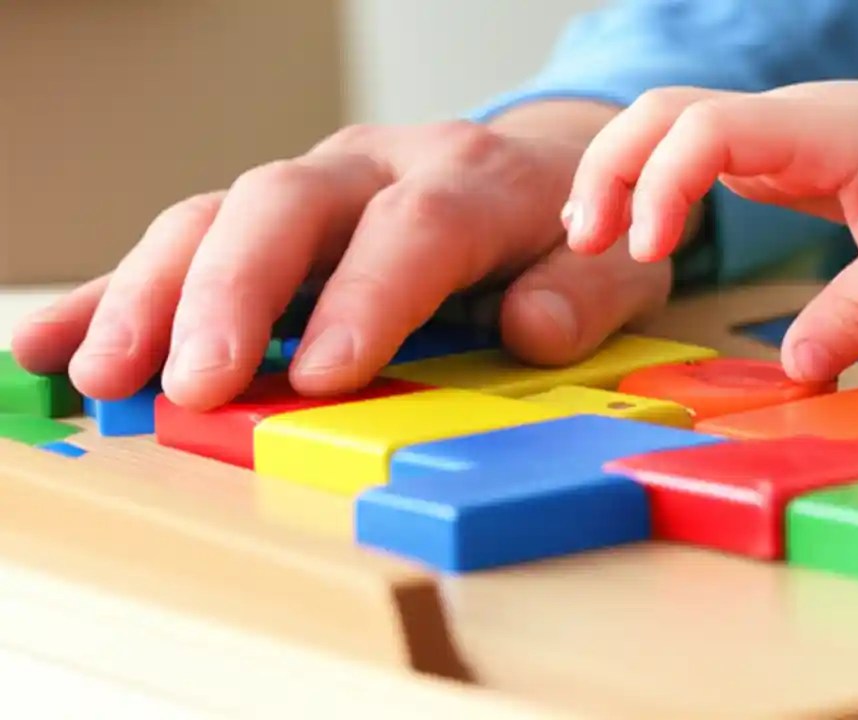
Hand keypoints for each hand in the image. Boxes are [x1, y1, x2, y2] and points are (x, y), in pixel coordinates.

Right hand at [10, 103, 676, 409]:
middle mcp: (375, 168)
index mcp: (470, 179)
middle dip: (230, 294)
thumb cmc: (573, 227)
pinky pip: (184, 241)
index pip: (410, 230)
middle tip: (194, 384)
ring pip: (215, 214)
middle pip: (283, 206)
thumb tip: (531, 330)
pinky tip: (58, 343)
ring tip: (100, 372)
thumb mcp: (614, 260)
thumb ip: (584, 293)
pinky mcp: (271, 218)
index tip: (321, 377)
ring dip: (152, 295)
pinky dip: (119, 293)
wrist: (544, 165)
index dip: (363, 299)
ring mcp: (313, 187)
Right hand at [560, 79, 857, 381]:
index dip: (661, 182)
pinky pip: (688, 158)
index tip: (651, 251)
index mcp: (817, 130)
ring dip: (619, 174)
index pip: (707, 126)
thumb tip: (796, 370)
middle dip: (610, 169)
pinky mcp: (767, 158)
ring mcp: (768, 136)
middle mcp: (780, 123)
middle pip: (660, 111)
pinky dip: (651, 190)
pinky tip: (642, 238)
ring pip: (664, 128)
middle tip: (588, 245)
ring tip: (594, 242)